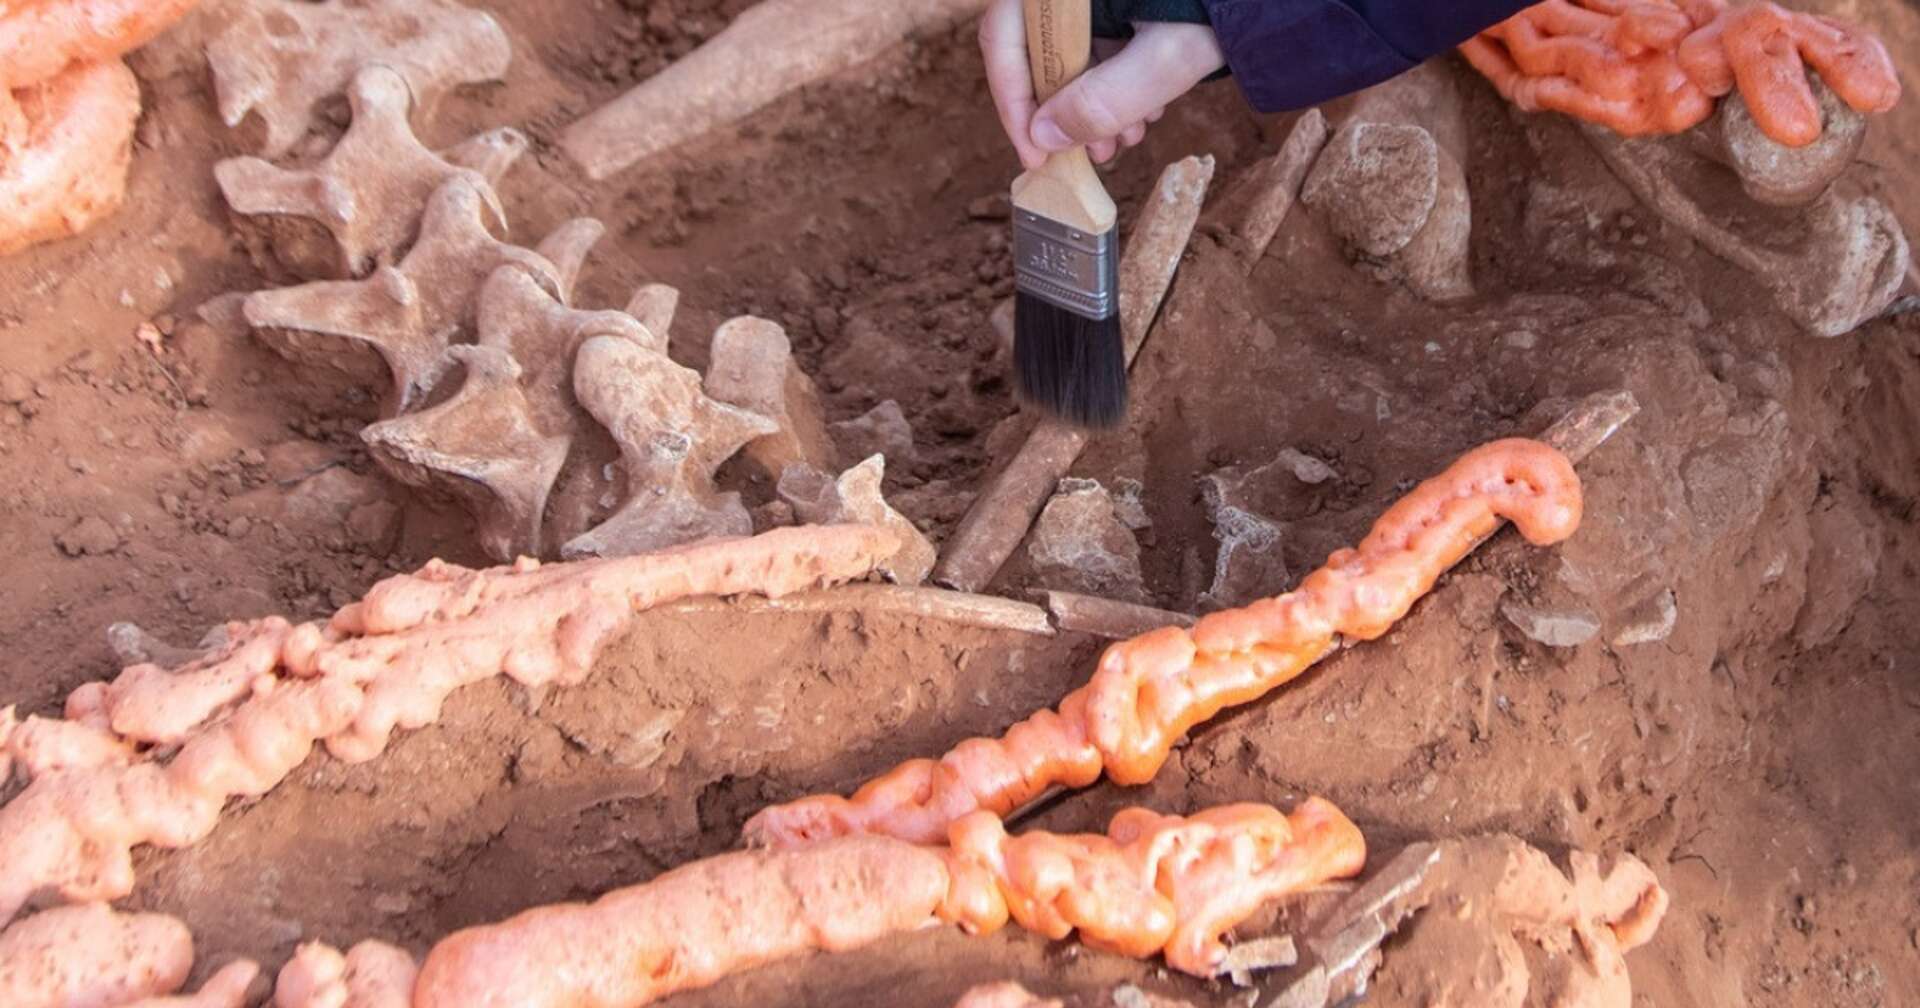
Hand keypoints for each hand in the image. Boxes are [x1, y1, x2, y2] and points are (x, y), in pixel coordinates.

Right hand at [979, 0, 1224, 168]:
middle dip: (1059, 111)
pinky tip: (1144, 112)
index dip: (1011, 99)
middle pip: (1032, 49)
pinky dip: (1111, 86)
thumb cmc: (1222, 6)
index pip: (1003, 36)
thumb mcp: (1166, 58)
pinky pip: (1095, 47)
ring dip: (1088, 106)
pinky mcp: (1117, 2)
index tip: (1032, 152)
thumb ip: (1104, 101)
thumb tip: (1044, 138)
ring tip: (1125, 140)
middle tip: (1086, 155)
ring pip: (1066, 53)